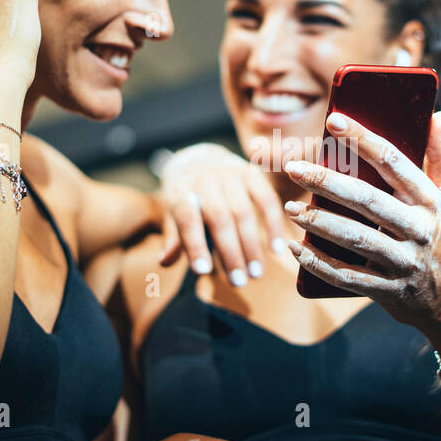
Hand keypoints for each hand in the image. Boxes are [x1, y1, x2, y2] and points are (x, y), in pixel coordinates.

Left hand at [156, 143, 291, 284]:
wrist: (200, 158)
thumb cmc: (185, 195)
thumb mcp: (172, 213)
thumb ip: (173, 237)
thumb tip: (165, 262)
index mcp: (180, 189)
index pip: (187, 218)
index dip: (194, 245)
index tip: (203, 271)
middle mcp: (205, 178)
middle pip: (220, 218)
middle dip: (230, 253)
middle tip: (239, 282)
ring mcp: (230, 173)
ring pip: (244, 212)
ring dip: (252, 246)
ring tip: (255, 273)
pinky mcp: (252, 173)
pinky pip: (267, 200)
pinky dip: (273, 225)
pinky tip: (276, 249)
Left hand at [282, 111, 440, 337]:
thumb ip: (440, 158)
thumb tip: (435, 116)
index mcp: (432, 202)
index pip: (394, 162)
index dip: (362, 139)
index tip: (332, 120)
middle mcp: (420, 231)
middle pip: (368, 201)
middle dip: (327, 182)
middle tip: (293, 168)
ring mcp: (404, 264)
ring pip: (355, 239)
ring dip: (319, 222)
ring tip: (290, 208)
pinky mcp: (388, 292)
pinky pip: (347, 277)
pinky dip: (318, 263)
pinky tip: (296, 247)